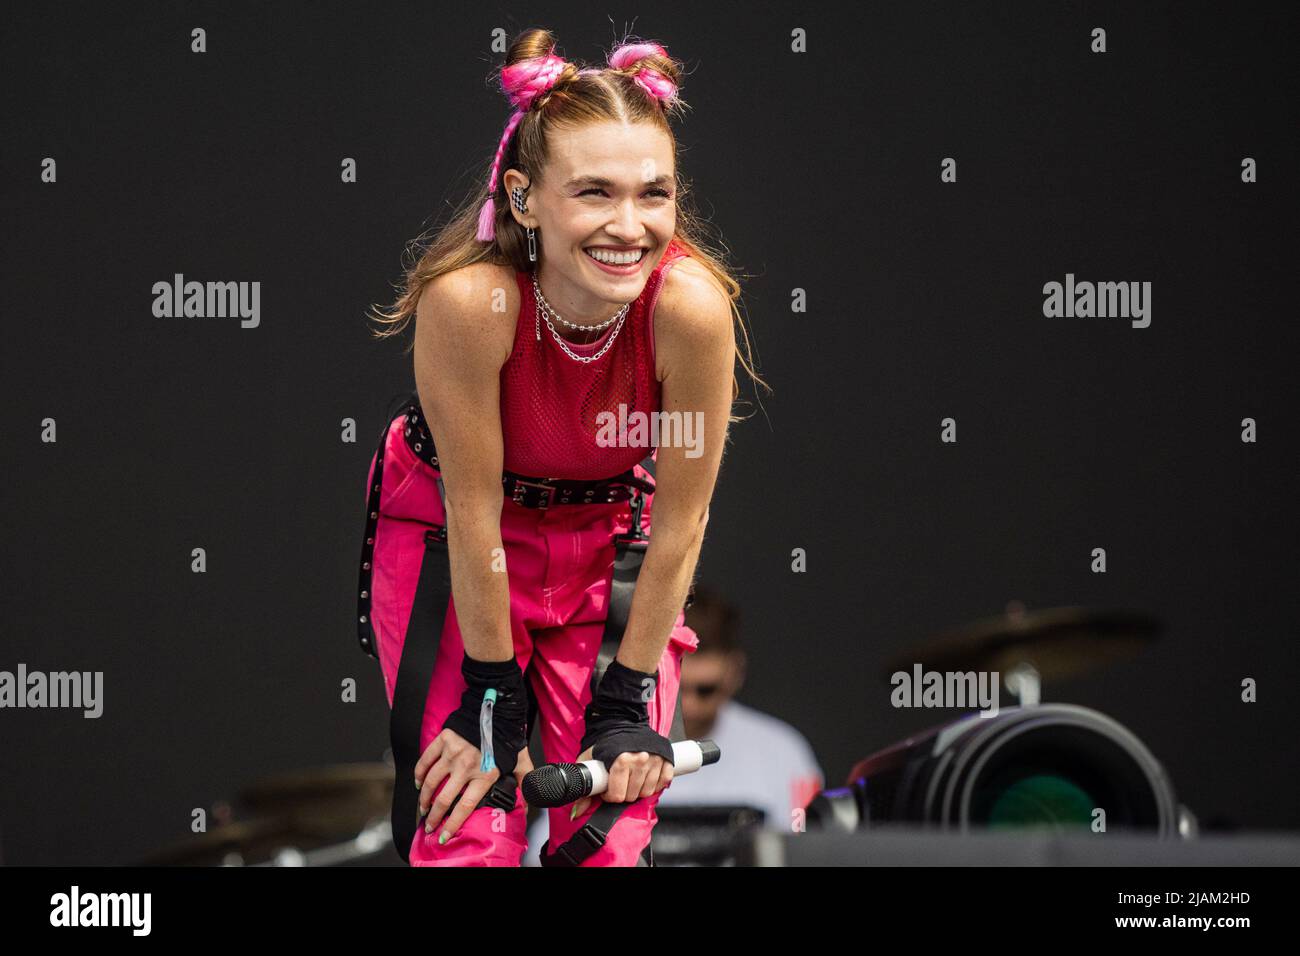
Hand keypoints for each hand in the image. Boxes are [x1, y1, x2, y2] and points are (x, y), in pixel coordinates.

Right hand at [414, 727, 533, 843]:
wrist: (498, 708)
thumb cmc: (508, 736)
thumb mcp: (520, 761)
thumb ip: (523, 783)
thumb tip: (525, 805)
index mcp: (484, 774)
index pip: (465, 807)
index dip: (453, 824)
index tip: (445, 835)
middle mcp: (466, 766)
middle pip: (444, 799)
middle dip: (433, 817)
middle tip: (429, 825)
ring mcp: (453, 753)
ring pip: (432, 782)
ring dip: (424, 798)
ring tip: (423, 807)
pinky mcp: (444, 740)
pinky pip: (426, 760)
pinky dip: (419, 773)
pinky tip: (419, 782)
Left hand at [568, 744, 673, 819]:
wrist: (621, 722)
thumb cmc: (604, 742)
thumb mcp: (588, 761)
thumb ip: (584, 787)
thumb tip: (577, 812)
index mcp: (621, 759)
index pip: (618, 796)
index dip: (610, 796)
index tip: (608, 789)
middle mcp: (640, 759)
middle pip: (633, 796)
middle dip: (624, 793)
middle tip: (619, 783)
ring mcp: (655, 759)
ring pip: (647, 792)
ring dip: (639, 790)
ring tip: (631, 779)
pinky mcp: (666, 758)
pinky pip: (663, 782)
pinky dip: (655, 784)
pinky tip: (646, 777)